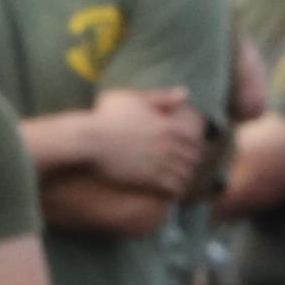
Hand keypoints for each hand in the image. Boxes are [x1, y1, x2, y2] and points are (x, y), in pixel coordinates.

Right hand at [76, 87, 207, 198]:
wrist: (88, 141)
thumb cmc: (106, 117)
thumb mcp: (133, 98)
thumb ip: (161, 97)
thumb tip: (185, 93)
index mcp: (167, 125)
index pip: (195, 139)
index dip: (196, 146)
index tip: (191, 150)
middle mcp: (168, 145)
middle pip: (193, 158)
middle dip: (192, 163)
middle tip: (188, 167)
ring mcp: (159, 163)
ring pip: (186, 174)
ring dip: (185, 178)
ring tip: (181, 181)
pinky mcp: (149, 179)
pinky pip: (173, 188)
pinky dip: (176, 190)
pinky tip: (171, 192)